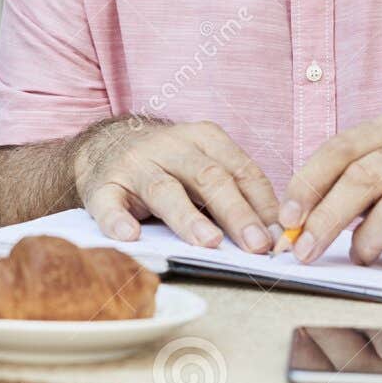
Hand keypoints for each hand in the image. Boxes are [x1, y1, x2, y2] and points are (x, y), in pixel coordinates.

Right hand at [73, 120, 278, 252]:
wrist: (102, 145)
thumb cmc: (165, 163)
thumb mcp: (200, 163)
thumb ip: (231, 191)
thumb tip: (270, 234)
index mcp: (202, 138)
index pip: (240, 169)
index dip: (263, 202)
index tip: (280, 234)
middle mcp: (169, 147)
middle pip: (207, 177)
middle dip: (236, 212)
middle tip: (255, 244)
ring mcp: (134, 166)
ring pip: (164, 190)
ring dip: (188, 218)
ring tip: (209, 243)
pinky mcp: (101, 186)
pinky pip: (108, 203)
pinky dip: (117, 220)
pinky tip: (129, 236)